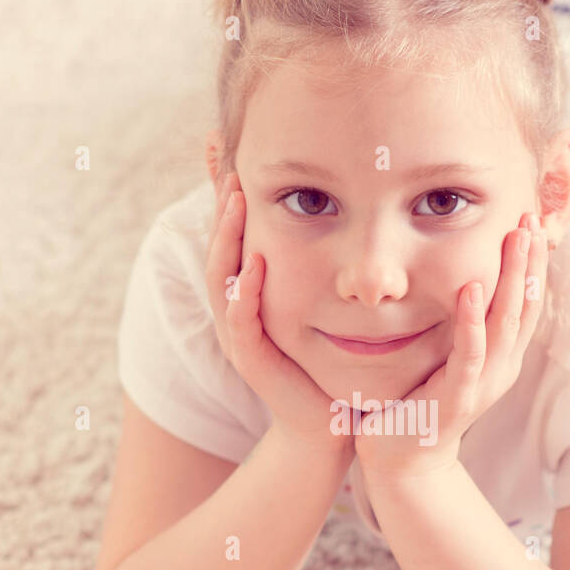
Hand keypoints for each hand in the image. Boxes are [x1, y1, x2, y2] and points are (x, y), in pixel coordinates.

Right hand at [206, 173, 353, 461]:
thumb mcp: (328, 301)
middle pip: (220, 244)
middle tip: (223, 156)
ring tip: (235, 199)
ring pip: (223, 276)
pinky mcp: (253, 360)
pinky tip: (254, 265)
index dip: (224, 189)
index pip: (234, 230)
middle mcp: (239, 308)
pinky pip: (243, 321)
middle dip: (221, 201)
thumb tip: (349, 208)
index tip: (221, 143)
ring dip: (228, 237)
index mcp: (253, 290)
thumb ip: (327, 260)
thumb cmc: (334, 360)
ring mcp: (240, 334)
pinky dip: (246, 292)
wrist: (333, 425)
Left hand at [355, 214, 547, 481]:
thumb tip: (462, 277)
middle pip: (524, 307)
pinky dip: (473, 322)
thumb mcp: (448, 357)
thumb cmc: (421, 402)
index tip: (529, 222)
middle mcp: (500, 368)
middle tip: (529, 220)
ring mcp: (482, 384)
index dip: (531, 263)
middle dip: (529, 262)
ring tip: (514, 242)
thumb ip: (461, 324)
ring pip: (505, 325)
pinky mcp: (457, 398)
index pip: (524, 303)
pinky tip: (473, 290)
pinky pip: (470, 354)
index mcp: (501, 357)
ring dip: (510, 280)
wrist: (403, 459)